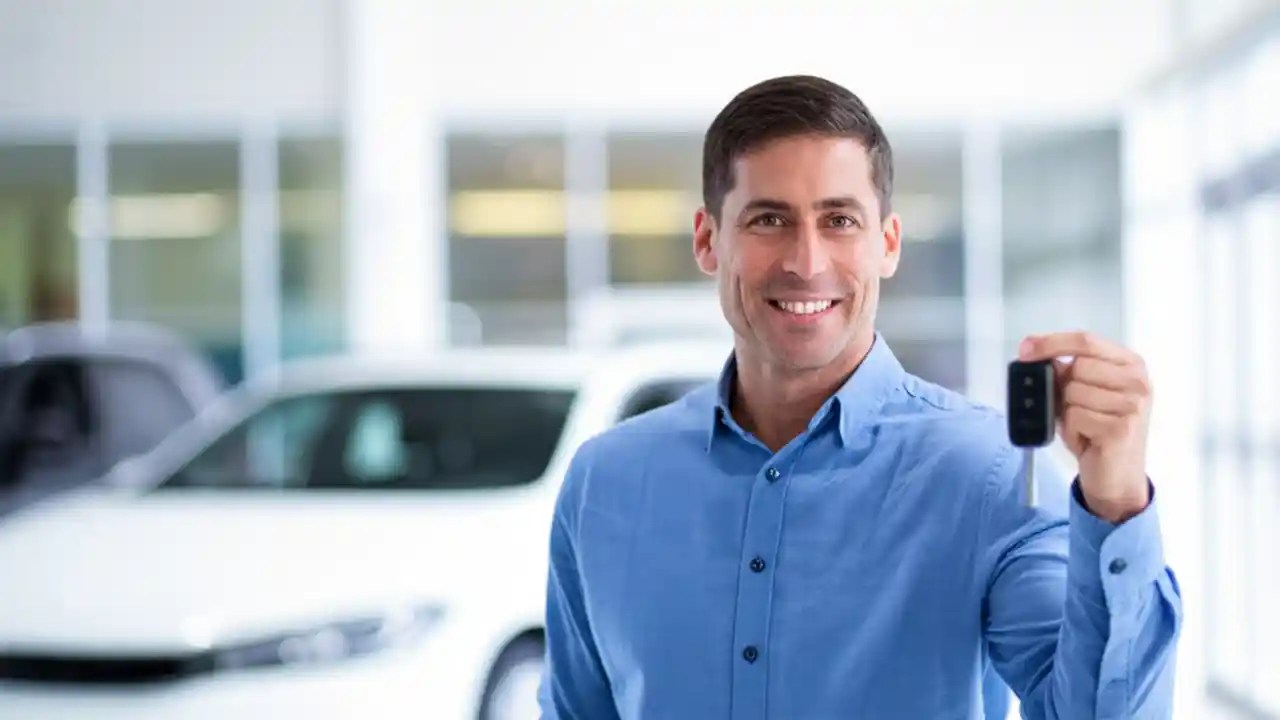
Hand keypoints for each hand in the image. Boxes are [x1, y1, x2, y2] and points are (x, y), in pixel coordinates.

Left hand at [1019, 331, 1151, 522]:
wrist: (1116, 477)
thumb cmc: (1099, 432)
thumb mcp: (1081, 395)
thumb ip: (1065, 372)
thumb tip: (1034, 351)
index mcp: (1130, 365)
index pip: (1086, 340)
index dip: (1051, 342)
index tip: (1026, 348)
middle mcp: (1137, 381)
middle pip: (1077, 367)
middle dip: (1065, 389)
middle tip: (1078, 410)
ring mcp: (1133, 405)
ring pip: (1072, 392)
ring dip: (1069, 414)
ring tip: (1086, 427)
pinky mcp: (1121, 428)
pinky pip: (1075, 417)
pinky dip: (1072, 432)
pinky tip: (1088, 440)